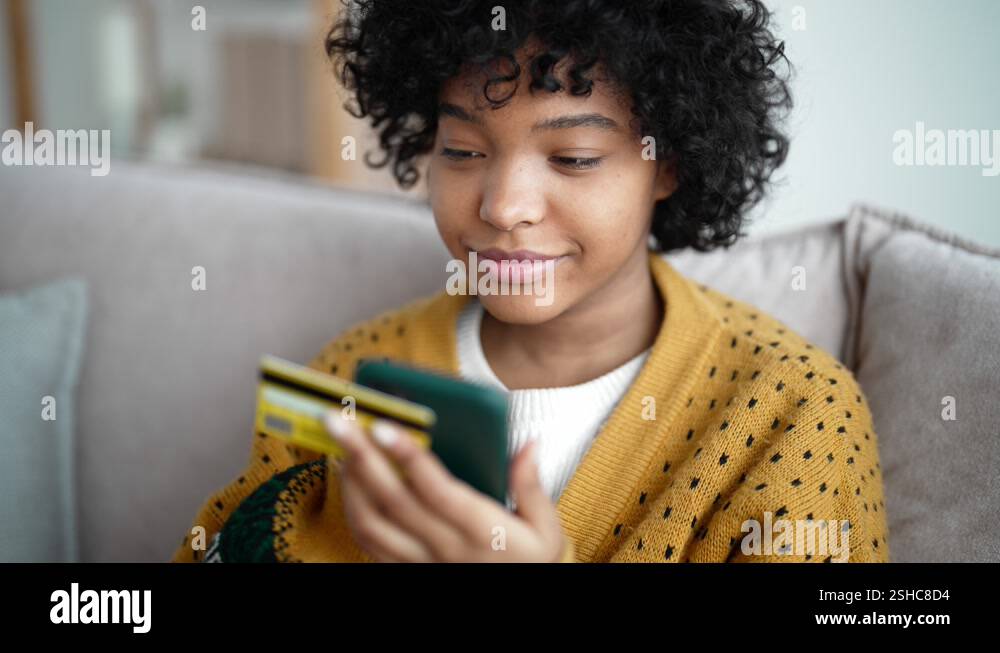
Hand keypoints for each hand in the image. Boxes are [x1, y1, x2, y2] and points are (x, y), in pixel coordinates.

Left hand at [324, 411, 569, 562]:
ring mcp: (420, 562)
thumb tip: (529, 444)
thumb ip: (531, 485)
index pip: (437, 491)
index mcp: (481, 530)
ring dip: (349, 480)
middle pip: (392, 500)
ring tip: (338, 443)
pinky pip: (368, 541)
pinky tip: (347, 477)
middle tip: (337, 420)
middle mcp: (445, 548)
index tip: (385, 426)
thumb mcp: (544, 528)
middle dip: (361, 456)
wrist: (520, 601)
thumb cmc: (528, 559)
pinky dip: (351, 507)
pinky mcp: (405, 569)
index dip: (409, 457)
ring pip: (371, 522)